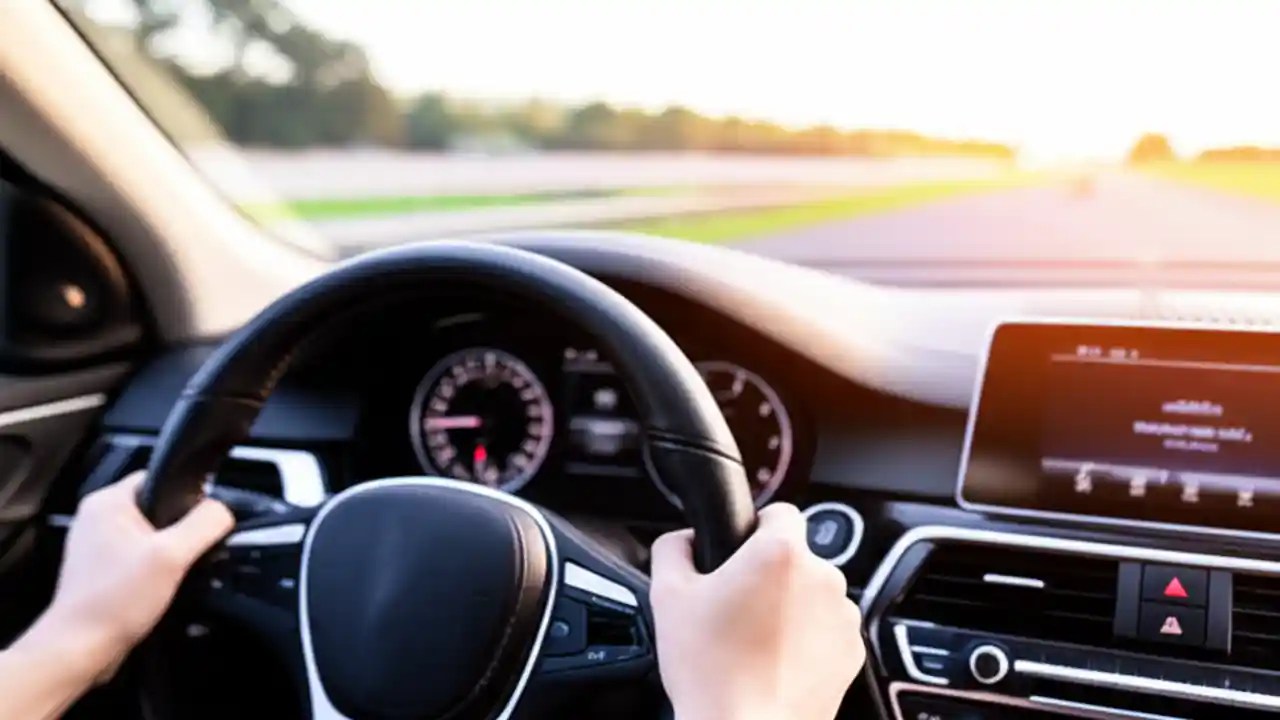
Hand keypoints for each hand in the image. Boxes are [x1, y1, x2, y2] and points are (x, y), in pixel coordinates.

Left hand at [43, 471, 233, 677]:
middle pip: (158, 506)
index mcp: (107, 501)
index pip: (160, 477)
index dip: (189, 494)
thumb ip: (205, 524)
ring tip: (181, 569)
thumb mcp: (172, 555)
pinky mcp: (101, 570)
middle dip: (182, 526)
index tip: (205, 520)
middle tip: (196, 549)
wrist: (81, 649)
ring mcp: (96, 545)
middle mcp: (97, 517)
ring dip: (170, 550)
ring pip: (151, 533)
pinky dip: (156, 566)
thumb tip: (224, 510)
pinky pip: (140, 555)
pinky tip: (164, 584)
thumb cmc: (118, 598)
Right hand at [650, 503, 864, 719]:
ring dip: (791, 606)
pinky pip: (827, 629)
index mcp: (781, 553)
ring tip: (754, 639)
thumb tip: (684, 539)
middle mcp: (823, 577)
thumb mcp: (668, 596)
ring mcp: (843, 617)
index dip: (755, 527)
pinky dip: (807, 638)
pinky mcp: (852, 652)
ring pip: (813, 593)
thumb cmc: (710, 670)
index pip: (779, 511)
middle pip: (796, 556)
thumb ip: (674, 548)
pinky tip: (775, 660)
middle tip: (736, 605)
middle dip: (769, 573)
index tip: (740, 551)